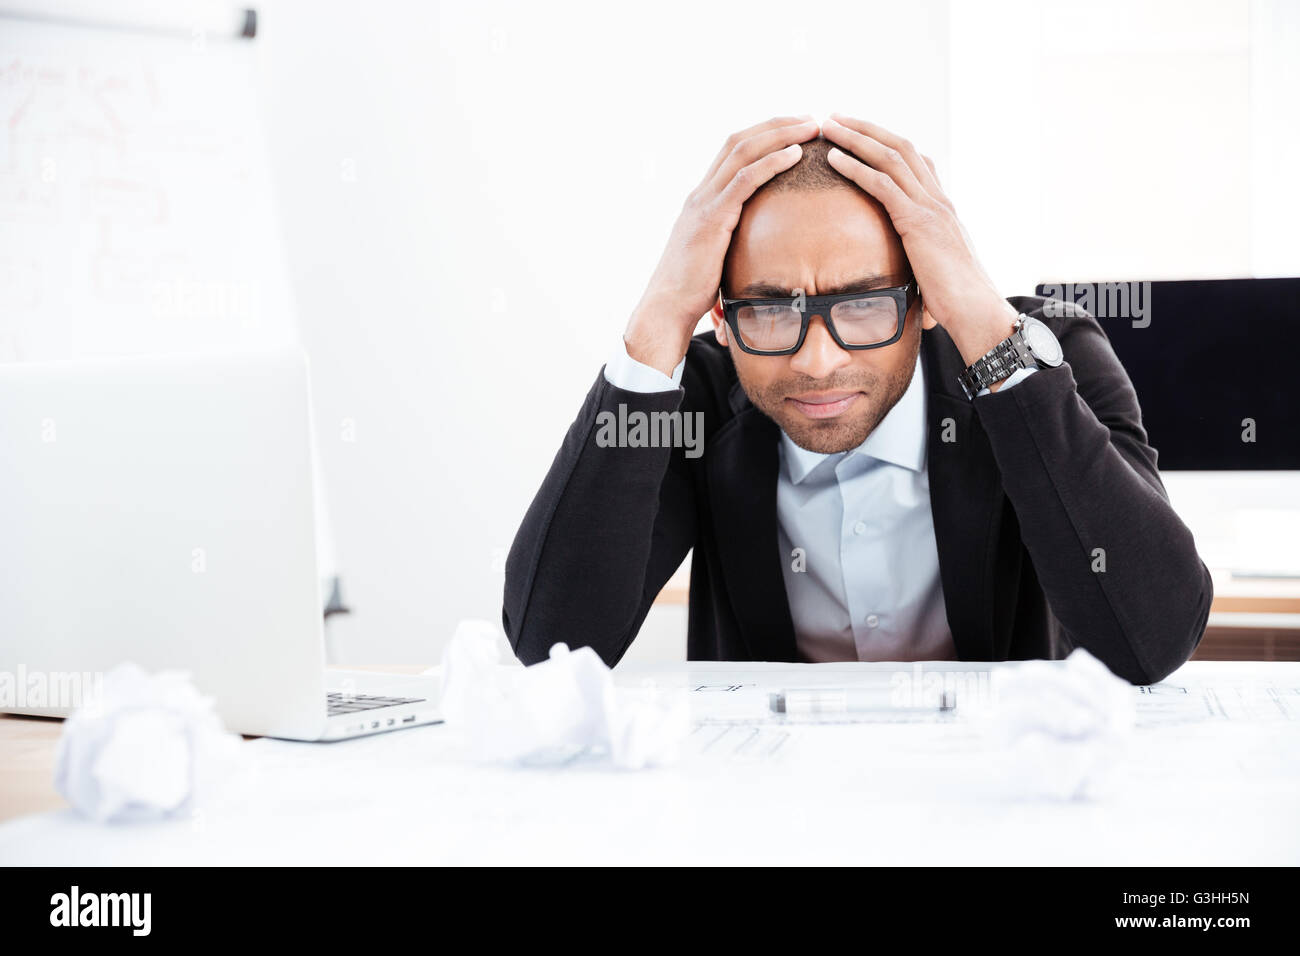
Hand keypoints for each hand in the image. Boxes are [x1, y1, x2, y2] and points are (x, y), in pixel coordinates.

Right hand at [625, 116, 819, 375]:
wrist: (665, 309)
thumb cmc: (691, 294)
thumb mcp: (715, 260)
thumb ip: (732, 244)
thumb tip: (760, 252)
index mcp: (701, 201)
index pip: (732, 153)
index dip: (763, 136)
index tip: (794, 131)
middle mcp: (700, 194)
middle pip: (738, 141)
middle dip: (776, 125)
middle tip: (809, 118)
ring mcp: (704, 204)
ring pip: (743, 152)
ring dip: (780, 134)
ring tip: (811, 127)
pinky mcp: (712, 219)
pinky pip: (745, 179)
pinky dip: (772, 162)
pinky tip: (796, 154)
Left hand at [820, 114, 1019, 367]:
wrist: (977, 312)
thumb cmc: (957, 302)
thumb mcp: (935, 271)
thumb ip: (920, 260)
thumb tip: (909, 275)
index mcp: (942, 208)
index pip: (916, 161)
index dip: (887, 143)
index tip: (861, 135)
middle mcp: (938, 200)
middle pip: (900, 148)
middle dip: (866, 129)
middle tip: (836, 117)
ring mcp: (931, 208)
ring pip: (890, 157)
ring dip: (856, 138)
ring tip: (828, 126)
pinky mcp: (918, 223)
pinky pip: (883, 185)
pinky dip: (856, 167)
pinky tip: (834, 158)